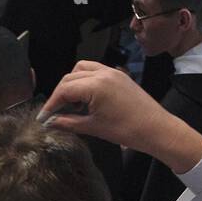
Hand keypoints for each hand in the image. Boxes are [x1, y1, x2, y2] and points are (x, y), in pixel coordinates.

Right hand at [40, 62, 201, 172]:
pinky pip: (96, 71)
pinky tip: (87, 100)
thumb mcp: (94, 128)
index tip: (45, 117)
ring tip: (72, 105)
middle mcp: (103, 73)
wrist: (157, 129)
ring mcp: (112, 72)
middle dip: (60, 94)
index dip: (51, 104)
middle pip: (70, 77)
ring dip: (72, 84)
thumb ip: (69, 122)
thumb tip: (51, 122)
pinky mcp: (120, 75)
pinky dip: (86, 81)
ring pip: (82, 69)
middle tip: (55, 112)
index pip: (64, 89)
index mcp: (96, 85)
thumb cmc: (128, 130)